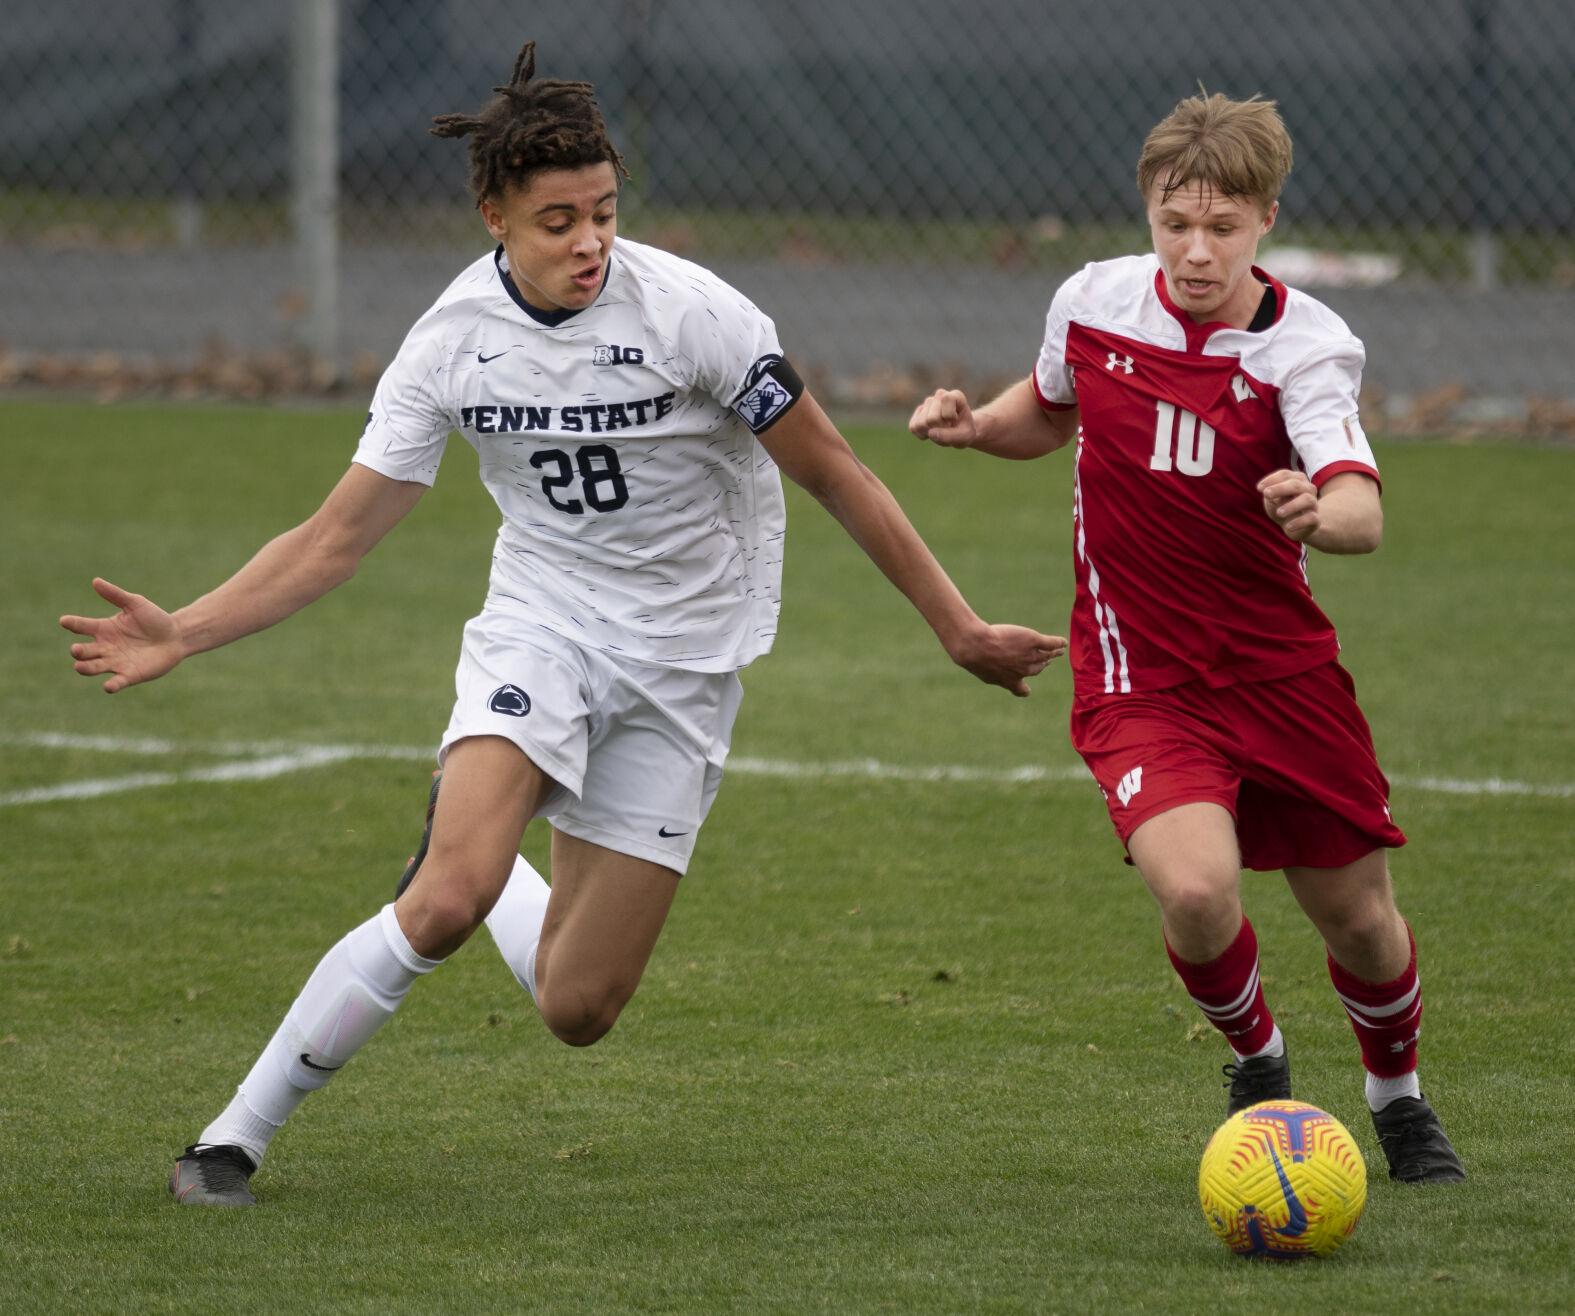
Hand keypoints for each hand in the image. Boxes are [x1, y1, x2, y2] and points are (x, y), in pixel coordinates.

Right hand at [61, 578, 184, 692]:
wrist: (176, 636)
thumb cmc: (154, 618)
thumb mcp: (135, 604)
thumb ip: (116, 595)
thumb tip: (95, 581)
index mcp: (103, 629)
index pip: (82, 626)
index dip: (72, 623)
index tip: (65, 621)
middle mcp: (105, 647)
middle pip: (84, 652)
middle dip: (78, 652)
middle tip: (76, 650)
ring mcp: (116, 662)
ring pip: (94, 668)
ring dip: (86, 668)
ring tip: (80, 666)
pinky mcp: (130, 675)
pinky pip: (117, 682)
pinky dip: (111, 685)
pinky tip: (108, 686)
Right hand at [908, 389, 979, 447]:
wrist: (960, 431)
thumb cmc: (964, 431)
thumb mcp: (965, 437)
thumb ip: (951, 436)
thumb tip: (931, 433)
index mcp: (955, 395)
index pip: (944, 401)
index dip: (950, 417)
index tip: (956, 420)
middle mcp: (940, 395)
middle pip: (931, 418)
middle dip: (940, 428)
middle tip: (949, 428)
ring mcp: (928, 403)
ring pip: (921, 423)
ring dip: (931, 432)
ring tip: (941, 429)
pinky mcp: (918, 412)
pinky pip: (913, 427)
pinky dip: (922, 434)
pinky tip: (932, 432)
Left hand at [947, 621, 1067, 696]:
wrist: (978, 646)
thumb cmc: (975, 658)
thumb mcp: (982, 670)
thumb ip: (990, 673)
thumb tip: (986, 670)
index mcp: (1011, 681)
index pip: (1022, 690)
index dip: (1024, 688)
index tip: (1026, 688)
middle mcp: (1024, 671)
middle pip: (1037, 668)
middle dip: (1041, 664)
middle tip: (1045, 659)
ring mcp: (1030, 656)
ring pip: (1047, 655)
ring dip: (1053, 653)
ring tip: (1058, 651)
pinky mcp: (1033, 641)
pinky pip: (1051, 643)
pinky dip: (1058, 643)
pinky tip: (1062, 642)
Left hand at [1257, 469, 1320, 541]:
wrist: (1295, 527)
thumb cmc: (1282, 508)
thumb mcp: (1272, 500)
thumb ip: (1270, 495)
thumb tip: (1267, 493)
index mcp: (1296, 480)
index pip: (1285, 475)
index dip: (1272, 479)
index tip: (1259, 488)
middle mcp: (1307, 489)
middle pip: (1296, 484)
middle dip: (1280, 488)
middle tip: (1266, 494)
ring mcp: (1313, 503)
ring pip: (1306, 499)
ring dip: (1291, 505)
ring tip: (1279, 512)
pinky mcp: (1316, 518)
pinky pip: (1311, 518)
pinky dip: (1299, 522)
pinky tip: (1287, 527)